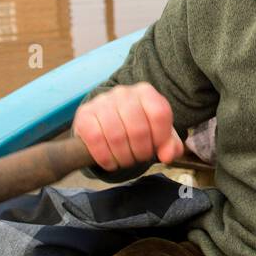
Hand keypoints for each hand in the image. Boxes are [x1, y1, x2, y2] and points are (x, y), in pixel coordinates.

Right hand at [72, 83, 186, 170]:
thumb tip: (167, 156)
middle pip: (138, 129)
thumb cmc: (138, 128)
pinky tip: (110, 162)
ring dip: (123, 157)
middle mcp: (124, 93)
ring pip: (116, 136)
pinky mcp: (84, 114)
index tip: (156, 148)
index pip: (159, 114)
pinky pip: (95, 139)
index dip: (160, 137)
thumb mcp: (159, 135)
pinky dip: (105, 157)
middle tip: (139, 158)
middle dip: (141, 152)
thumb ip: (171, 145)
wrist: (106, 121)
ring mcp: (102, 101)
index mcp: (146, 93)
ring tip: (125, 161)